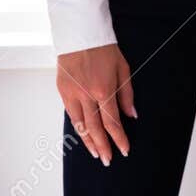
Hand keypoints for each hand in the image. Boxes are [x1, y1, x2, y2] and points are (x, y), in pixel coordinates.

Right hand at [57, 43, 134, 165]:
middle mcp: (87, 96)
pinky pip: (71, 115)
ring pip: (80, 125)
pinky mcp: (62, 92)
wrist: (81, 35)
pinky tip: (83, 136)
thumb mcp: (124, 69)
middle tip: (107, 160)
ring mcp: (72, 95)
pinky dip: (78, 128)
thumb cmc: (105, 50)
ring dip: (88, 142)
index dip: (119, 138)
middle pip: (94, 129)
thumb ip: (127, 94)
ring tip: (95, 153)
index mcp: (104, 90)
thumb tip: (132, 115)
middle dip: (102, 147)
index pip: (112, 122)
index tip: (124, 150)